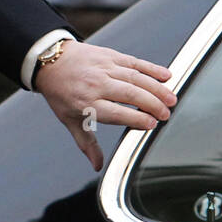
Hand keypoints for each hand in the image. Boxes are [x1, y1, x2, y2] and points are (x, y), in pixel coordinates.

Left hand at [33, 40, 175, 172]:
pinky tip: (166, 76)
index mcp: (86, 103)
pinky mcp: (110, 56)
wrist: (50, 62)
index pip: (116, 113)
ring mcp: (104, 68)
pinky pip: (134, 62)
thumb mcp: (70, 120)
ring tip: (171, 99)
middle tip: (166, 113)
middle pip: (130, 95)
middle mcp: (96, 85)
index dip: (137, 119)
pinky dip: (152, 69)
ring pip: (136, 78)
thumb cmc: (61, 93)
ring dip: (157, 88)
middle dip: (153, 104)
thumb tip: (97, 165)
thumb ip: (87, 143)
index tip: (152, 124)